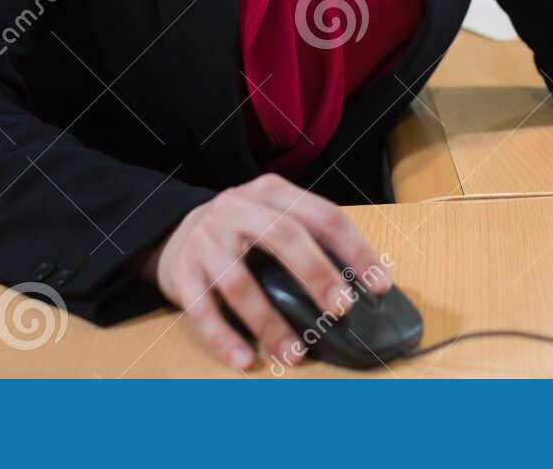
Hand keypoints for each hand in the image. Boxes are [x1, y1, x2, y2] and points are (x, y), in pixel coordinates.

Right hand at [139, 173, 389, 369]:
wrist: (173, 233)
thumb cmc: (241, 232)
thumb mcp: (273, 217)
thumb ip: (310, 239)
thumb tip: (361, 286)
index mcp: (271, 192)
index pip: (323, 215)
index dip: (355, 250)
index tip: (379, 285)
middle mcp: (236, 209)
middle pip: (283, 237)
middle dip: (317, 274)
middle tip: (341, 310)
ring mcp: (205, 239)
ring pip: (240, 282)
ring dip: (270, 323)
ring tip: (296, 354)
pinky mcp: (181, 273)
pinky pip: (202, 311)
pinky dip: (224, 339)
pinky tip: (245, 360)